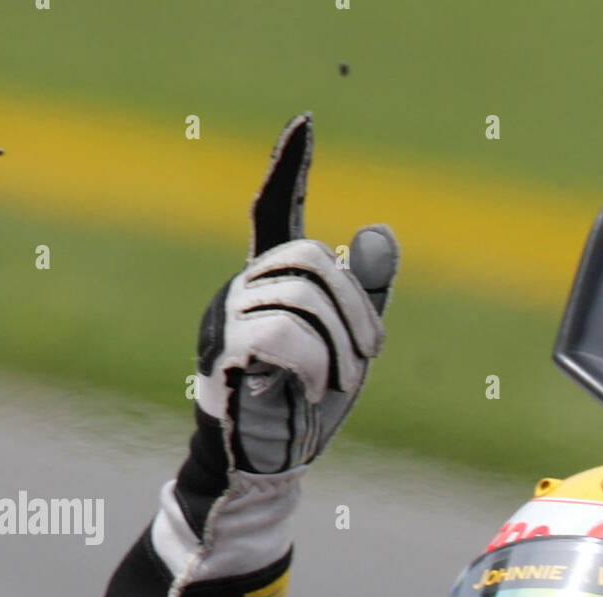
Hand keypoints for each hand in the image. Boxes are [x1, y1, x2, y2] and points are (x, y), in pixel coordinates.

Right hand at [196, 113, 398, 472]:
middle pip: (312, 259)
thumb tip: (381, 229)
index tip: (305, 123)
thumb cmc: (304, 408)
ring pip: (304, 298)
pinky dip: (316, 363)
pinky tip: (317, 389)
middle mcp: (239, 290)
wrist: (265, 467)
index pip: (273, 212)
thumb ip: (364, 295)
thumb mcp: (348, 347)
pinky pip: (283, 334)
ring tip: (340, 382)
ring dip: (342, 345)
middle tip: (372, 355)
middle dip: (357, 308)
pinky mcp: (221, 356)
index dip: (290, 169)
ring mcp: (223, 320)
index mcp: (268, 283)